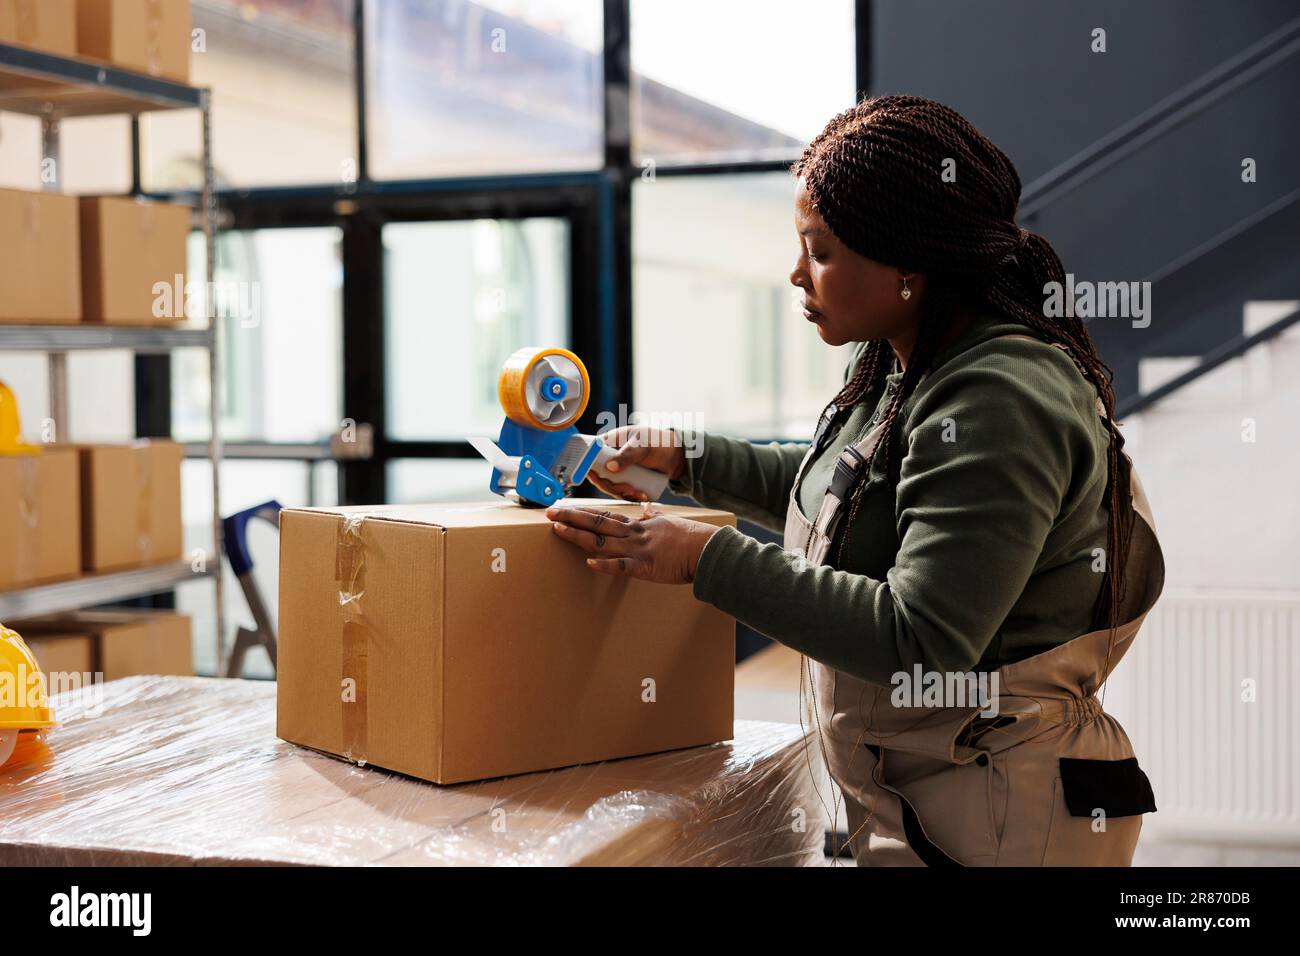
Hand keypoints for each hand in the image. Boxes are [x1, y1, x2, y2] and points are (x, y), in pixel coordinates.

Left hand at [546, 501, 719, 583]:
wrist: (707, 549)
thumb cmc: (691, 537)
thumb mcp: (670, 521)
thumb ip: (656, 516)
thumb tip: (650, 509)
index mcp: (639, 524)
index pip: (605, 515)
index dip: (583, 512)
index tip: (564, 508)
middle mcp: (634, 534)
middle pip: (597, 524)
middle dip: (572, 518)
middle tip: (549, 513)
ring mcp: (638, 550)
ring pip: (603, 542)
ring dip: (579, 536)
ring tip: (558, 530)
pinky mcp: (646, 567)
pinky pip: (622, 566)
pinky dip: (605, 565)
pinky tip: (589, 563)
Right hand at [587, 426, 685, 501]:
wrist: (676, 456)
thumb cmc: (659, 443)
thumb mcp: (643, 447)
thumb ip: (627, 455)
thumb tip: (609, 467)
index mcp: (609, 442)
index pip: (589, 455)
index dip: (588, 467)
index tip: (597, 478)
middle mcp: (610, 456)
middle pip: (599, 475)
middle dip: (611, 486)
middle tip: (628, 489)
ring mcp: (617, 469)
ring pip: (610, 485)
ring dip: (622, 493)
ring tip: (639, 493)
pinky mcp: (625, 479)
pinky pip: (620, 491)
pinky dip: (629, 496)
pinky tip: (641, 497)